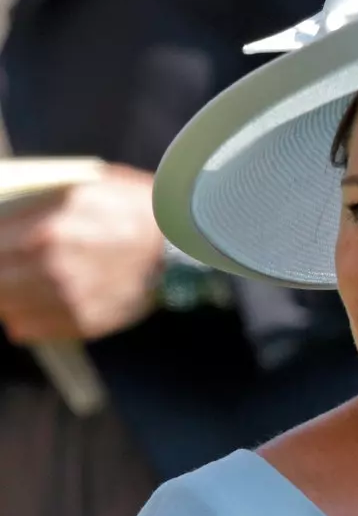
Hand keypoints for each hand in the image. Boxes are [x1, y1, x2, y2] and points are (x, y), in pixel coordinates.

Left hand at [0, 165, 165, 341]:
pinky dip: (24, 318)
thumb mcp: (85, 187)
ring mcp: (67, 299)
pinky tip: (36, 303)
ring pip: (5, 306)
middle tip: (9, 266)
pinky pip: (27, 328)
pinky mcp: (82, 322)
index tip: (1, 244)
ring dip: (8, 296)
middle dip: (0, 272)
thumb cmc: (135, 208)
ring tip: (20, 285)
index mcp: (46, 230)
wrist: (182, 245)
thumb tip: (2, 215)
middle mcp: (51, 268)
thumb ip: (37, 203)